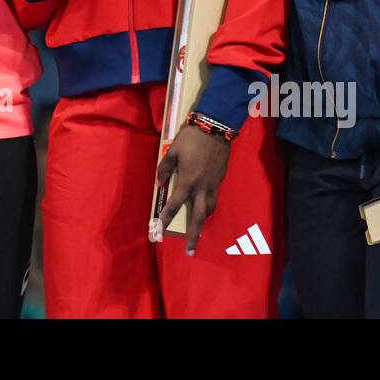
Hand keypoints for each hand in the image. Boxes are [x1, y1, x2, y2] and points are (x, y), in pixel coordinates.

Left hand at [154, 124, 231, 254]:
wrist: (216, 128)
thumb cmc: (191, 139)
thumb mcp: (173, 151)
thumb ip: (165, 169)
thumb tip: (160, 183)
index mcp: (188, 182)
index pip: (174, 205)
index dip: (165, 218)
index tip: (159, 230)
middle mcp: (202, 188)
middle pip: (198, 218)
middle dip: (194, 236)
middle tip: (190, 251)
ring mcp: (213, 185)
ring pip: (209, 209)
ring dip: (203, 221)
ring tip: (198, 229)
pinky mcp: (220, 179)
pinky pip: (214, 198)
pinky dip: (209, 206)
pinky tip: (206, 205)